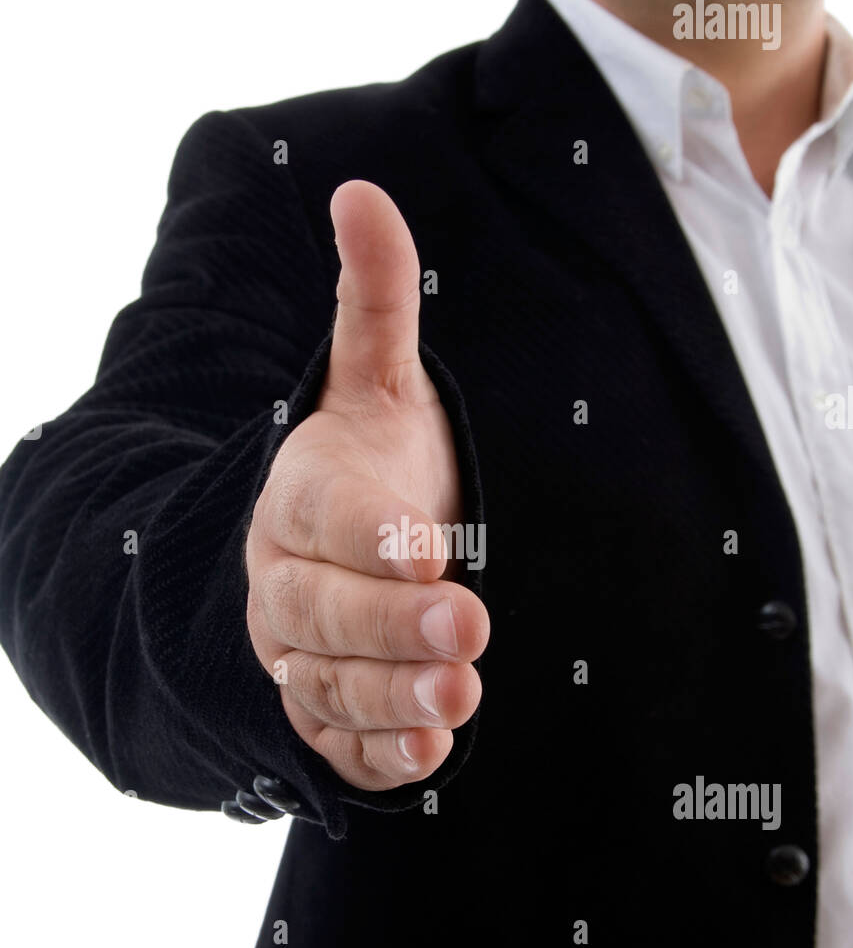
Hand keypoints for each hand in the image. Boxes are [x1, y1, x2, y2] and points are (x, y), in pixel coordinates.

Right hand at [245, 180, 489, 790]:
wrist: (340, 554)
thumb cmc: (374, 465)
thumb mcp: (378, 384)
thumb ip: (377, 302)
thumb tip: (362, 192)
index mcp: (302, 497)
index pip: (325, 517)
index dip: (369, 534)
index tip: (427, 544)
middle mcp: (289, 580)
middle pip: (321, 610)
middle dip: (391, 623)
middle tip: (467, 625)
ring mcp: (302, 651)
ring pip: (330, 682)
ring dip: (393, 694)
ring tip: (459, 696)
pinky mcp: (325, 709)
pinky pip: (337, 741)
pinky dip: (379, 754)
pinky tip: (431, 754)